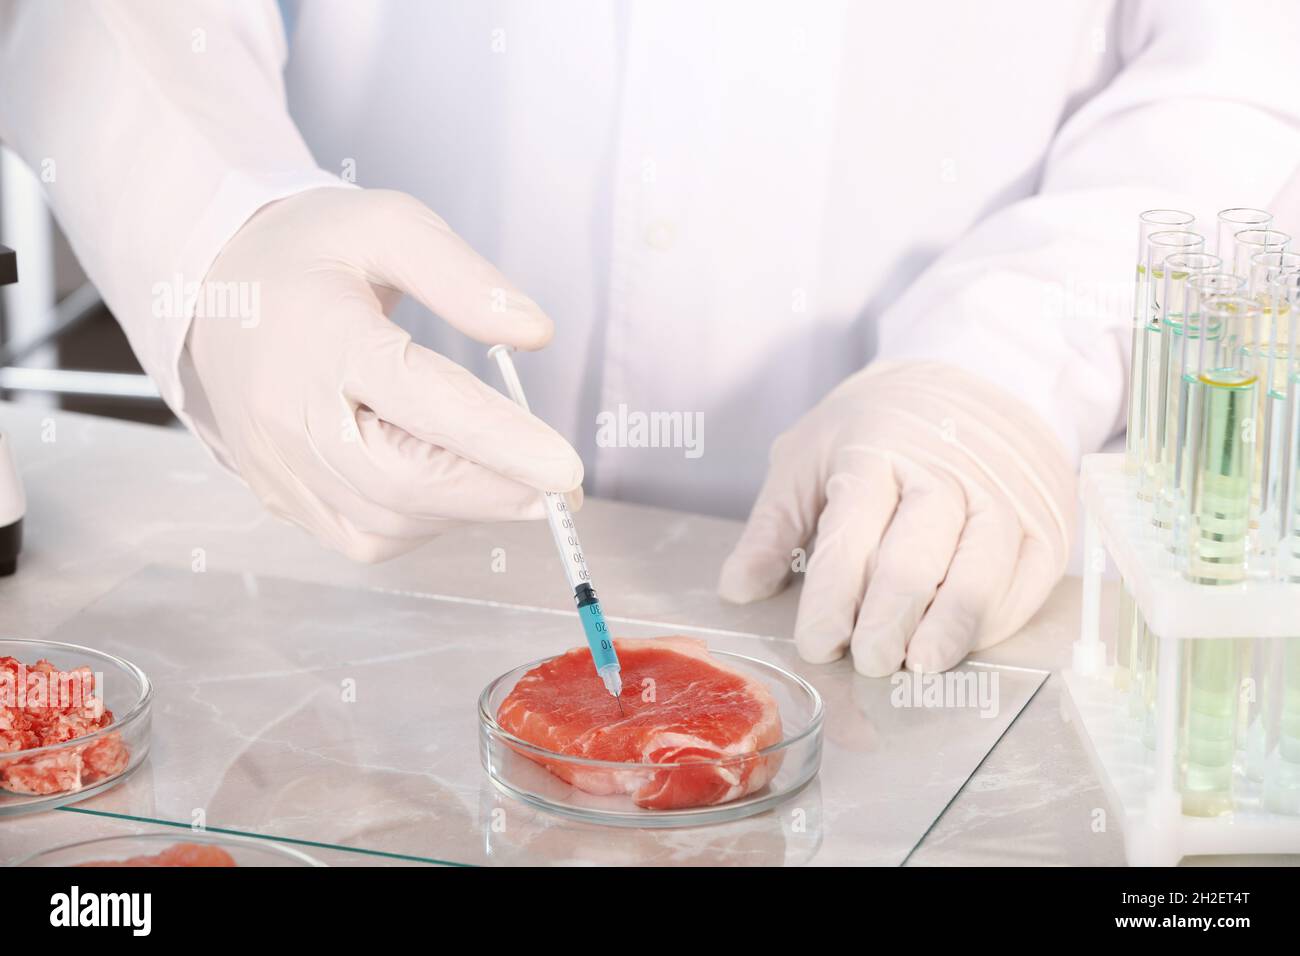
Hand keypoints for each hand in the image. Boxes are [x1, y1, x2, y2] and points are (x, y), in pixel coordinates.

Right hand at [186, 188, 582, 560]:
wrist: (212, 284)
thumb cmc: (309, 253)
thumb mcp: (389, 226)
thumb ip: (464, 278)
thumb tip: (536, 332)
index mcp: (323, 337)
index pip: (422, 401)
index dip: (499, 441)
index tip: (565, 470)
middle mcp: (290, 413)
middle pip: (403, 481)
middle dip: (493, 492)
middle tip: (559, 488)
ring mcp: (280, 463)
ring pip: (387, 520)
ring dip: (461, 508)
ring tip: (504, 472)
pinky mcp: (280, 494)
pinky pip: (362, 536)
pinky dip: (419, 523)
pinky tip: (445, 486)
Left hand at [718, 361, 1074, 674]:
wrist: (973, 377)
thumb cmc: (877, 427)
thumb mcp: (808, 454)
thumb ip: (773, 525)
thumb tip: (737, 589)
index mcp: (875, 452)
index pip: (851, 539)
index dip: (832, 601)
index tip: (816, 644)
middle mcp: (945, 472)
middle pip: (915, 562)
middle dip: (886, 623)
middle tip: (867, 662)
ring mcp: (1004, 495)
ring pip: (978, 576)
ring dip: (945, 630)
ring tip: (917, 665)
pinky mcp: (1046, 520)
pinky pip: (1025, 582)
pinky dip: (992, 619)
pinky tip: (962, 640)